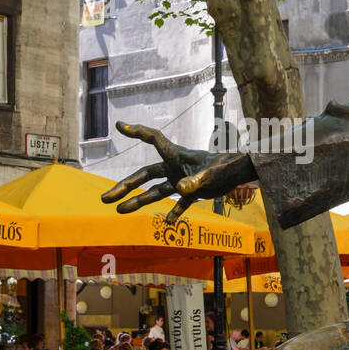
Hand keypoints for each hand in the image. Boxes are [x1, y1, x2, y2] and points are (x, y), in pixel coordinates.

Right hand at [102, 122, 254, 224]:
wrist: (242, 173)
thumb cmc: (228, 167)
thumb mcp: (211, 175)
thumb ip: (196, 181)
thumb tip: (181, 189)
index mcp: (177, 156)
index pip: (153, 140)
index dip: (137, 132)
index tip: (120, 126)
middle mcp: (175, 167)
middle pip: (144, 175)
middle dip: (125, 186)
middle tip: (106, 198)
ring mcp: (182, 180)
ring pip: (155, 191)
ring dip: (139, 201)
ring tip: (120, 210)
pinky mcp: (193, 192)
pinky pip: (179, 204)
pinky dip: (173, 212)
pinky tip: (167, 223)